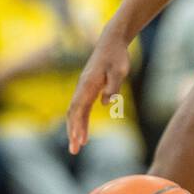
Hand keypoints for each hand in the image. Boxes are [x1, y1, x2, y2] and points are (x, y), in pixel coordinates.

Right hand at [66, 29, 130, 153]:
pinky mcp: (88, 88)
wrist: (112, 42)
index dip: (77, 125)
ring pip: (76, 112)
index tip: (77, 140)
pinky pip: (82, 108)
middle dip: (73, 132)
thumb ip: (113, 87)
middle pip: (74, 114)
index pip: (79, 109)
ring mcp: (83, 88)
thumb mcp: (119, 71)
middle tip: (74, 150)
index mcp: (88, 85)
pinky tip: (84, 131)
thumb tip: (106, 103)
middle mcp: (82, 88)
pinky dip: (81, 120)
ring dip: (75, 129)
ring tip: (78, 145)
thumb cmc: (117, 56)